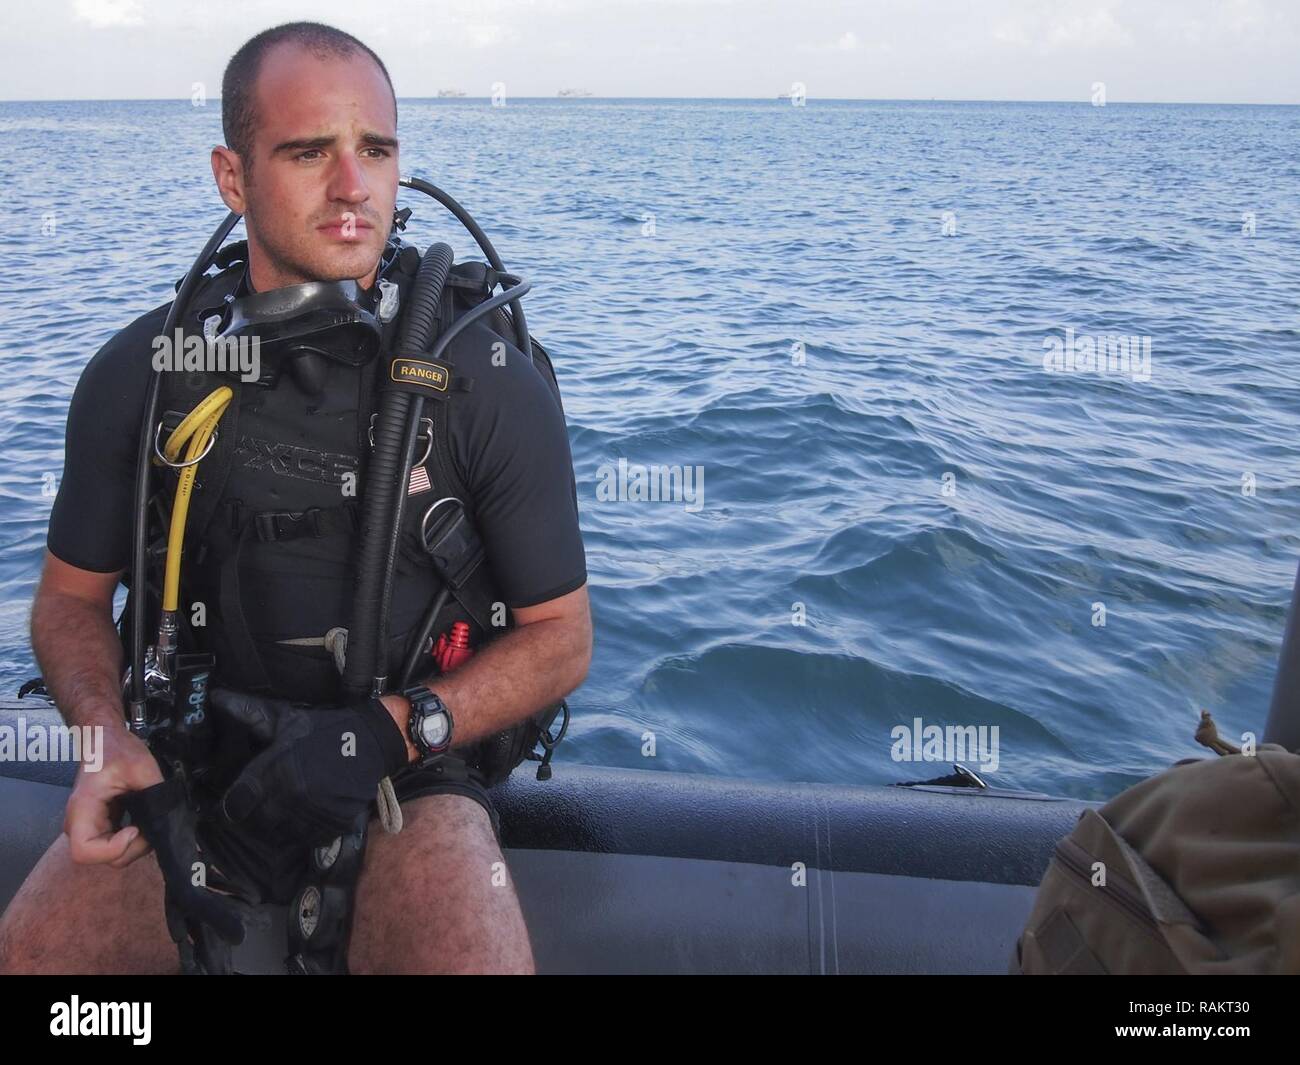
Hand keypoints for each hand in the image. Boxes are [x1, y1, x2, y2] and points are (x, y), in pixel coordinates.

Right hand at [63, 723, 163, 867]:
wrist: (104, 740)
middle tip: (151, 826)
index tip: (135, 829)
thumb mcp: (141, 767)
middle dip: (133, 848)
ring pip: (111, 854)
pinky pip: (115, 845)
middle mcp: (79, 824)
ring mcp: (89, 827)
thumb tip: (169, 819)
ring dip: (135, 845)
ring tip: (150, 821)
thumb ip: (155, 795)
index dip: (113, 849)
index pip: (84, 852)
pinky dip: (133, 840)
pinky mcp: (100, 826)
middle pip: (102, 858)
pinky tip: (144, 823)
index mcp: (82, 809)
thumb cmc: (116, 750)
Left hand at [209, 688, 408, 847]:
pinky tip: (302, 818)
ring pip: (280, 834)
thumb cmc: (325, 730)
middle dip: (253, 816)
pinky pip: (306, 839)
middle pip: (256, 822)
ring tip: (280, 813)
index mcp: (278, 769)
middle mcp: (294, 794)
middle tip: (258, 808)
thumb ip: (249, 713)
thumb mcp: (287, 719)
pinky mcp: (333, 824)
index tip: (234, 803)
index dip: (231, 806)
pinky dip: (301, 833)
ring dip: (276, 827)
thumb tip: (215, 697)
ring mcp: (315, 813)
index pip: (237, 803)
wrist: (372, 741)